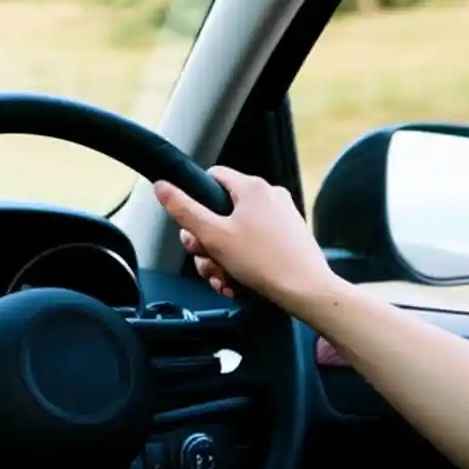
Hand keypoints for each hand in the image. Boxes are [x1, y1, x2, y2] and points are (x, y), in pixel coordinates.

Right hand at [154, 166, 338, 314]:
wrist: (306, 290)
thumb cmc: (262, 262)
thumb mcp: (213, 236)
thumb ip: (185, 210)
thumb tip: (162, 186)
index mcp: (252, 187)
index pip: (212, 177)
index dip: (195, 200)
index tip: (192, 226)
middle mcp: (270, 196)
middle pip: (222, 211)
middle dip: (207, 241)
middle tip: (205, 260)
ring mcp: (283, 217)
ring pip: (237, 232)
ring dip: (222, 258)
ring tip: (223, 279)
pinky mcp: (290, 237)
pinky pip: (256, 244)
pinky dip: (242, 262)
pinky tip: (237, 284)